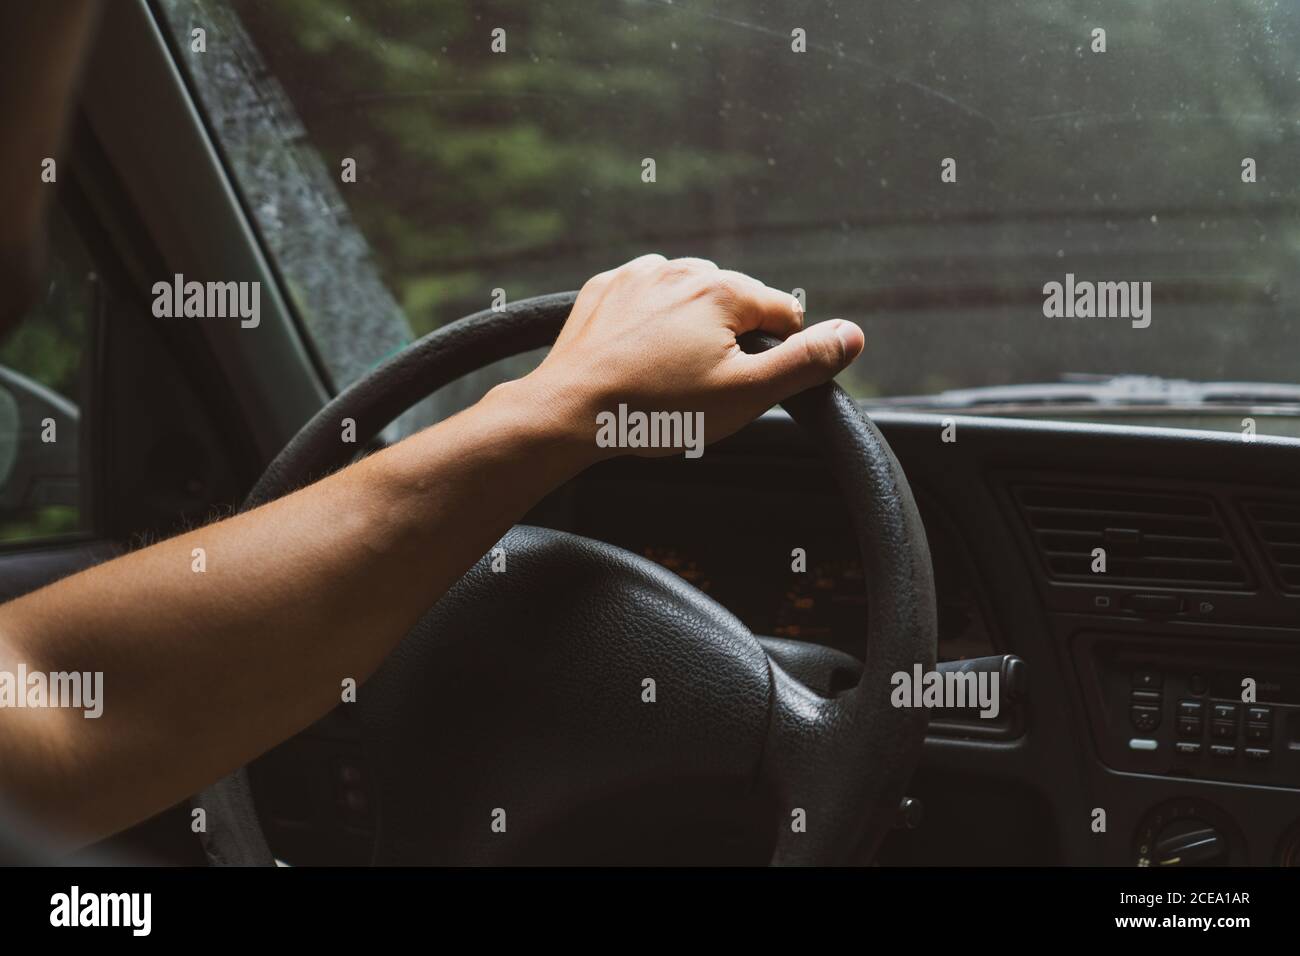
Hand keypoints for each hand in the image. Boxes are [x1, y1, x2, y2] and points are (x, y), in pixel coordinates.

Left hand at [519, 254, 864, 460]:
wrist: (569, 412)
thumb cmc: (655, 410)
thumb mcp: (745, 394)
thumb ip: (803, 361)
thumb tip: (851, 335)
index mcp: (724, 290)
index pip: (785, 312)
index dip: (780, 353)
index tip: (748, 385)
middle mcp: (682, 269)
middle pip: (736, 304)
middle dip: (732, 342)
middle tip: (702, 389)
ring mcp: (638, 276)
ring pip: (690, 299)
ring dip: (691, 330)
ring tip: (666, 377)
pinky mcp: (604, 290)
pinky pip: (646, 300)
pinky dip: (650, 325)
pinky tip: (638, 359)